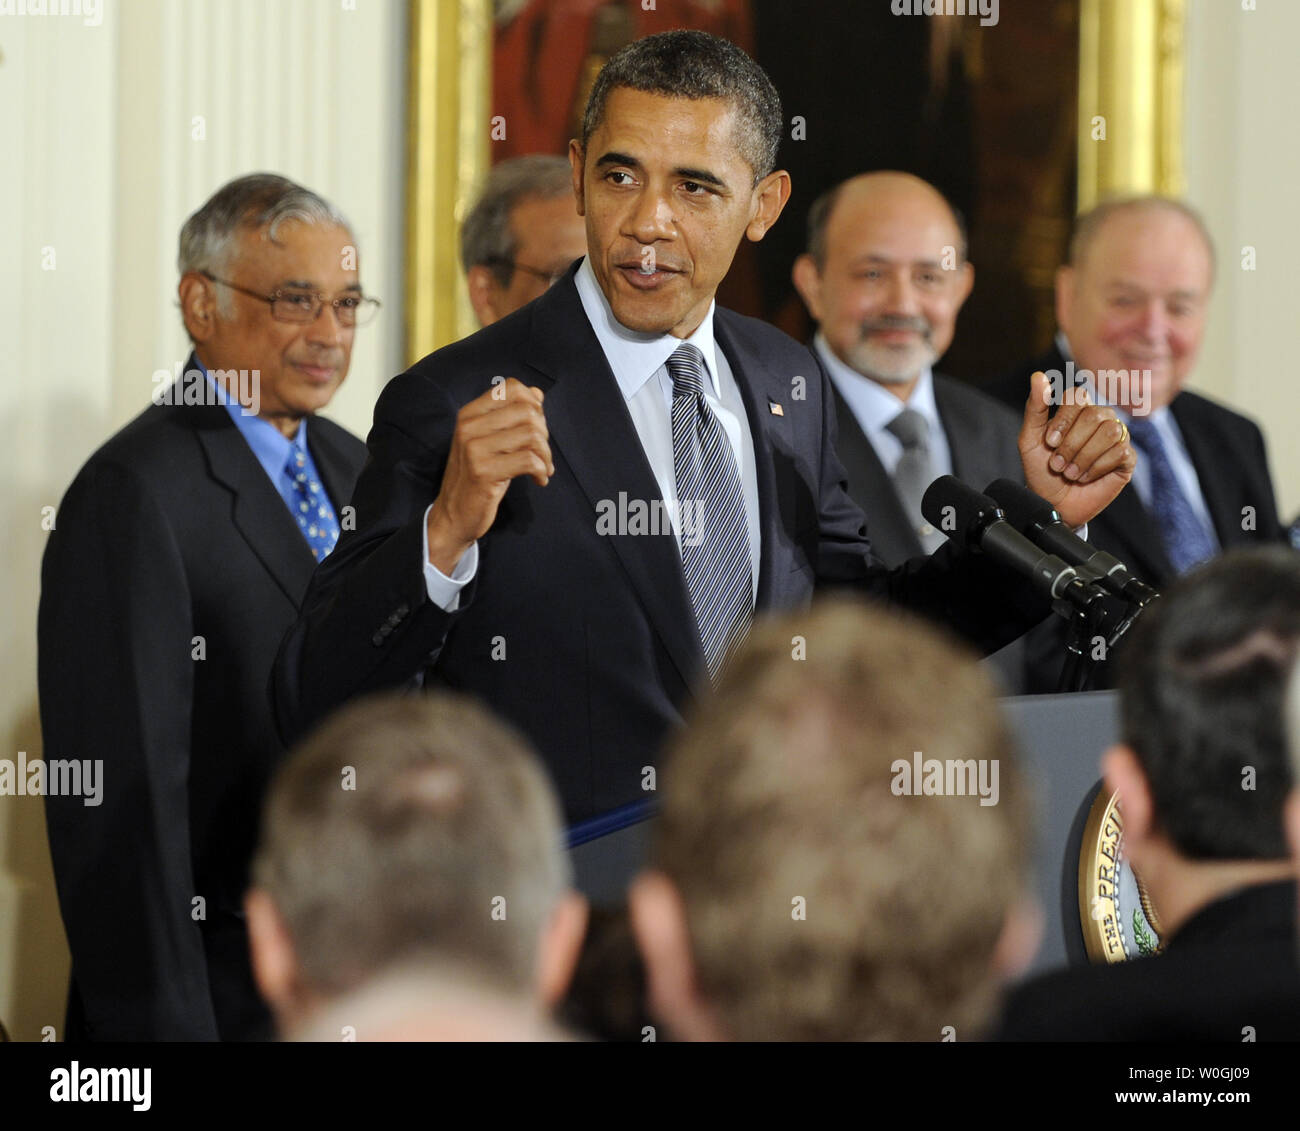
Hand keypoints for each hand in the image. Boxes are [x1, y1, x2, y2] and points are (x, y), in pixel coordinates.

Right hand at [426, 378, 552, 572]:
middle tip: (542, 453)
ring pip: (531, 435)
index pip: (512, 388)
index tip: (537, 428)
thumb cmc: (477, 476)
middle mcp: (468, 426)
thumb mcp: (490, 441)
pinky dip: (542, 470)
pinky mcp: (483, 472)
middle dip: (545, 433)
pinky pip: (528, 461)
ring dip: (546, 454)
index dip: (534, 405)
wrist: (453, 515)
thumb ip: (511, 417)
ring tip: (543, 468)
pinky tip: (539, 480)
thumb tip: (538, 393)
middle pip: (527, 411)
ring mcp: (474, 449)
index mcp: (469, 414)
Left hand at [1019, 371, 1135, 527]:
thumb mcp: (1030, 439)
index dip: (1063, 420)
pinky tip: (1085, 477)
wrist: (1053, 503)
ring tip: (1071, 472)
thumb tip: (1038, 376)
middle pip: (1094, 415)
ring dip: (1084, 456)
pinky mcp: (1127, 458)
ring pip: (1110, 431)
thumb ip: (1035, 407)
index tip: (1050, 442)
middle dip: (1071, 444)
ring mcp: (1116, 437)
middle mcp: (1100, 418)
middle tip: (1058, 464)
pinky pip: (1120, 452)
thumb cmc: (1042, 471)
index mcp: (1078, 410)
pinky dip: (1096, 468)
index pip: (1077, 397)